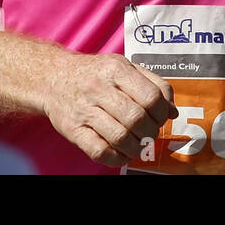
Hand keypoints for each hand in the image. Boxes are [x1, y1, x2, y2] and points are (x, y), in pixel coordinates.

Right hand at [42, 53, 175, 167]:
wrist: (52, 78)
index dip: (162, 113)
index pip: (151, 96)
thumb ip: (153, 84)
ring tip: (138, 145)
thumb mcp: (124, 67)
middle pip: (137, 119)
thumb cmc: (95, 74)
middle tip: (150, 134)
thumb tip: (172, 111)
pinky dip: (116, 158)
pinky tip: (122, 154)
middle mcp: (99, 88)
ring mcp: (84, 110)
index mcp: (116, 69)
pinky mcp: (72, 129)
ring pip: (120, 137)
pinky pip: (99, 151)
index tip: (161, 119)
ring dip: (136, 147)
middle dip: (151, 132)